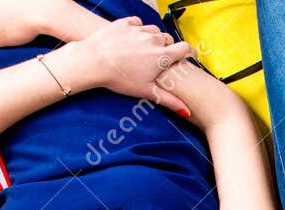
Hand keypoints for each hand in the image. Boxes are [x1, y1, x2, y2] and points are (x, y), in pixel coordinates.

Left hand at [57, 16, 192, 115]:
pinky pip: (138, 23)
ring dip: (153, 38)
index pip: (185, 48)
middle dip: (167, 47)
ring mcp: (139, 30)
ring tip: (145, 48)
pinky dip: (139, 29)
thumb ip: (169, 100)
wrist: (93, 61)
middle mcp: (153, 40)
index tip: (190, 54)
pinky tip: (133, 38)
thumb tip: (186, 111)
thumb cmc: (119, 78)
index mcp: (162, 56)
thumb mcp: (146, 91)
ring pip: (154, 30)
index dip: (190, 51)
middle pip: (168, 39)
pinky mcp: (124, 24)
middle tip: (159, 58)